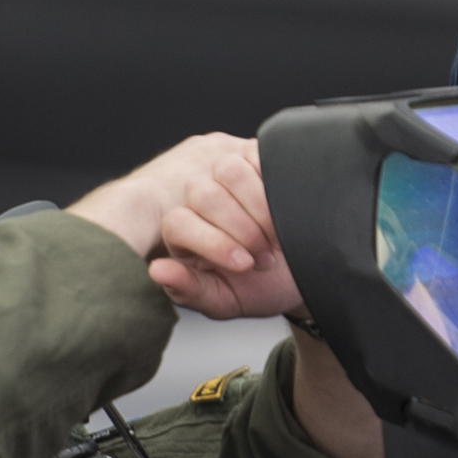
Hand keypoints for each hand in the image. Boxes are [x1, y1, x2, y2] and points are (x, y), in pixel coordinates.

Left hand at [63, 134, 280, 312]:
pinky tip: (285, 211)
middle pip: (203, 194)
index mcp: (182, 232)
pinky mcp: (257, 159)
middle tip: (264, 258)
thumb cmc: (257, 289)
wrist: (301, 274)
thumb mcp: (223, 300)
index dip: (213, 243)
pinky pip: (258, 157)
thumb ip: (188, 289)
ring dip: (258, 207)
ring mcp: (227, 177)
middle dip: (242, 230)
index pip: (178, 222)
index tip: (245, 265)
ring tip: (276, 236)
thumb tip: (156, 271)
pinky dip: (273, 187)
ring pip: (228, 169)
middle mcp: (199, 199)